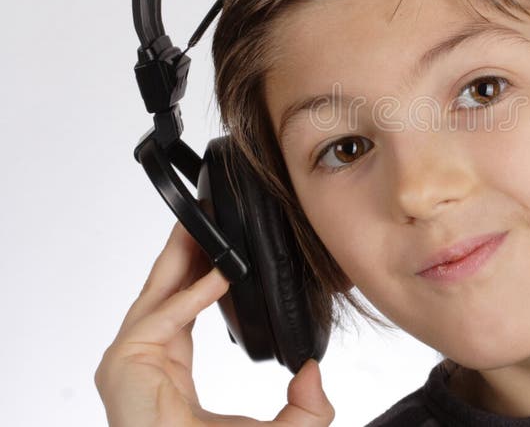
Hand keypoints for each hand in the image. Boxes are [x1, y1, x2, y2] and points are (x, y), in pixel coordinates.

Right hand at [94, 220, 335, 425]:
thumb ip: (308, 410)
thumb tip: (315, 372)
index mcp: (170, 372)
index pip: (183, 308)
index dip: (201, 272)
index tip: (225, 245)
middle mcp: (144, 362)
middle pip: (165, 289)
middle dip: (186, 249)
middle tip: (209, 213)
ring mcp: (128, 363)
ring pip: (158, 293)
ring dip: (181, 256)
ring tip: (207, 221)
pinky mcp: (123, 367)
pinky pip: (161, 319)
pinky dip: (191, 296)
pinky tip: (223, 276)